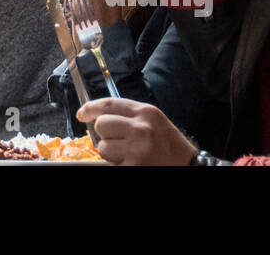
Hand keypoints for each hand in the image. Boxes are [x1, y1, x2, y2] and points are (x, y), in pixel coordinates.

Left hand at [78, 98, 197, 164]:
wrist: (188, 166)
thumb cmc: (168, 145)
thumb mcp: (154, 121)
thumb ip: (130, 115)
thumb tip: (97, 116)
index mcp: (146, 112)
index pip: (109, 104)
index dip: (91, 108)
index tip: (82, 114)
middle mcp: (141, 128)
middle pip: (102, 125)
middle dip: (106, 135)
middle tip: (120, 143)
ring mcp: (137, 149)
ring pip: (103, 147)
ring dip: (111, 154)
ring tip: (129, 155)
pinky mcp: (134, 166)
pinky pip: (109, 164)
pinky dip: (115, 164)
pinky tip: (130, 163)